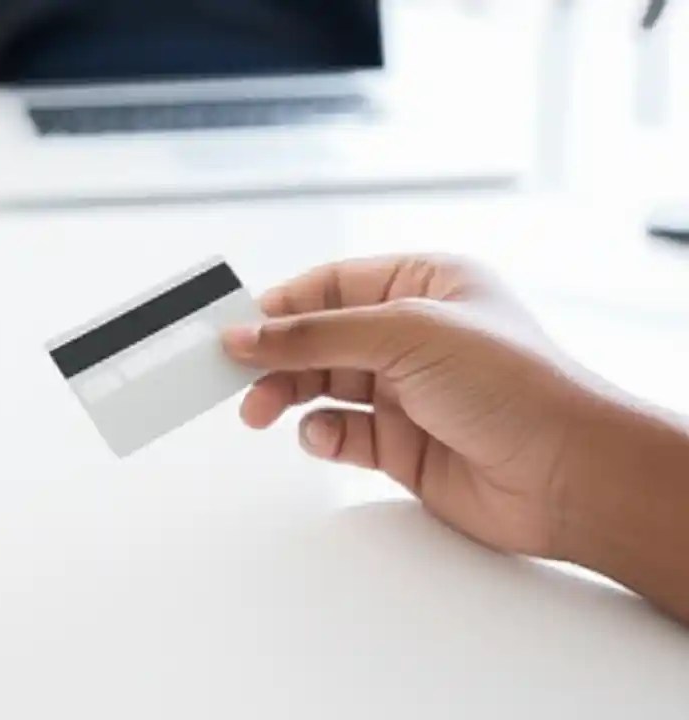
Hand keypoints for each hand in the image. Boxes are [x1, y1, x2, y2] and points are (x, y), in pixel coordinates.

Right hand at [223, 256, 588, 557]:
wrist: (568, 474)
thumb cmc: (516, 385)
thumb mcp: (405, 332)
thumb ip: (315, 334)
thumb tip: (247, 334)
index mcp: (427, 284)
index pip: (332, 285)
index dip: (280, 304)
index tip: (234, 325)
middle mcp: (416, 335)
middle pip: (320, 337)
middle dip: (276, 356)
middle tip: (234, 376)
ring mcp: (408, 391)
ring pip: (324, 385)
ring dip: (288, 395)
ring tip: (260, 410)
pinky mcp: (402, 445)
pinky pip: (342, 433)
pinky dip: (323, 435)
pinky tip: (325, 437)